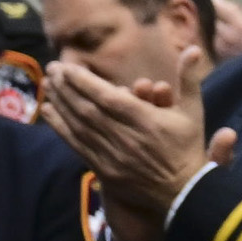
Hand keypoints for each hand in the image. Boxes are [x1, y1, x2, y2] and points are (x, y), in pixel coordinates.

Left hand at [41, 63, 211, 240]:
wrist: (183, 192)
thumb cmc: (186, 148)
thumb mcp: (193, 111)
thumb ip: (190, 79)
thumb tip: (193, 48)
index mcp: (147, 121)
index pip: (109, 98)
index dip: (85, 82)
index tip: (67, 66)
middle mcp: (126, 137)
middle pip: (88, 109)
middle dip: (67, 87)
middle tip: (51, 68)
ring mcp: (113, 155)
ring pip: (80, 126)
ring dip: (61, 103)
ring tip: (47, 84)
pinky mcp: (103, 169)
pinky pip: (77, 145)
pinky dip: (60, 127)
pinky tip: (49, 112)